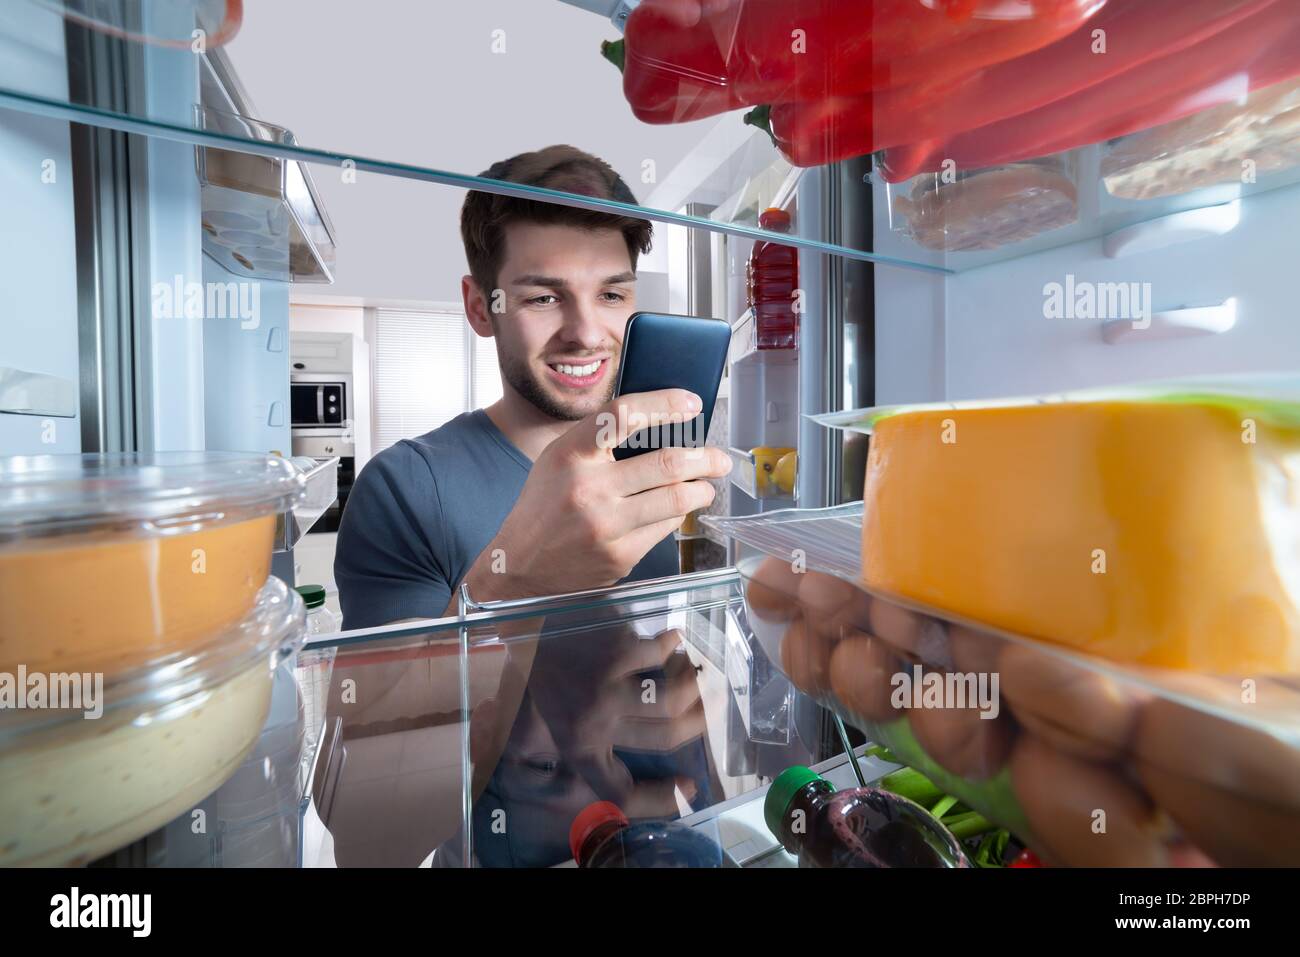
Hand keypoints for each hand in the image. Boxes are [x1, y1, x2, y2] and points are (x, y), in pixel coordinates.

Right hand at [466, 388, 732, 601]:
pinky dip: (677, 515)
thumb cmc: (545, 504)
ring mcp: (606, 526)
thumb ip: (601, 439)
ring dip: (702, 490)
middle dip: (706, 459)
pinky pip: (665, 528)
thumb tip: (664, 421)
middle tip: (719, 458)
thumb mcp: (560, 457)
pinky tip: (675, 511)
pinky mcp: (620, 556)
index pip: (624, 415)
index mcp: (571, 454)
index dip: (665, 404)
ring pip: (676, 500)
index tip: (692, 403)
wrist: (519, 565)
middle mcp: (588, 488)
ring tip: (706, 486)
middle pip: (667, 464)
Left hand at [526, 625, 708, 818]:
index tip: (688, 787)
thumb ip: (584, 748)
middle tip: (708, 711)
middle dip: (697, 725)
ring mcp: (607, 687)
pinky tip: (673, 639)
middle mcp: (595, 723)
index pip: (621, 792)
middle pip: (666, 738)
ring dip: (693, 687)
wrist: (522, 621)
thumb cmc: (538, 674)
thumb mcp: (549, 722)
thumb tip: (635, 763)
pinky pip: (661, 653)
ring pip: (673, 700)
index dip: (661, 799)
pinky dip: (672, 644)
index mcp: (577, 747)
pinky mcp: (616, 651)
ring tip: (698, 676)